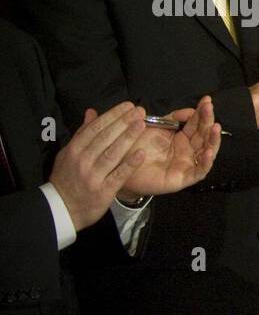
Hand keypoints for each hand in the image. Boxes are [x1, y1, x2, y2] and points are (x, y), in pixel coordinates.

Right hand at [48, 103, 147, 230]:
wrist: (62, 208)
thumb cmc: (67, 178)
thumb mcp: (68, 154)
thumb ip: (82, 133)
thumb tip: (92, 111)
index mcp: (74, 149)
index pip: (94, 128)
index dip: (112, 116)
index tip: (127, 106)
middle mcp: (82, 160)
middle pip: (104, 138)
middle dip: (123, 122)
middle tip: (139, 111)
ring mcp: (93, 175)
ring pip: (112, 153)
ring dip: (128, 137)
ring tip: (141, 124)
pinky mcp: (103, 190)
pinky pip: (118, 175)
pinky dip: (129, 164)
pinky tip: (141, 154)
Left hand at [118, 96, 221, 197]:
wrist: (121, 169)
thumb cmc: (137, 148)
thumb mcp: (155, 127)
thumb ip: (172, 119)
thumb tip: (190, 110)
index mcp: (182, 138)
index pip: (196, 123)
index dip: (202, 112)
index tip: (206, 100)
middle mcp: (188, 150)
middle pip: (204, 135)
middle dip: (208, 121)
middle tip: (209, 108)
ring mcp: (187, 164)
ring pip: (207, 152)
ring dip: (213, 140)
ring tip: (215, 127)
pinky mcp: (184, 178)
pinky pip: (199, 171)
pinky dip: (205, 162)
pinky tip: (207, 151)